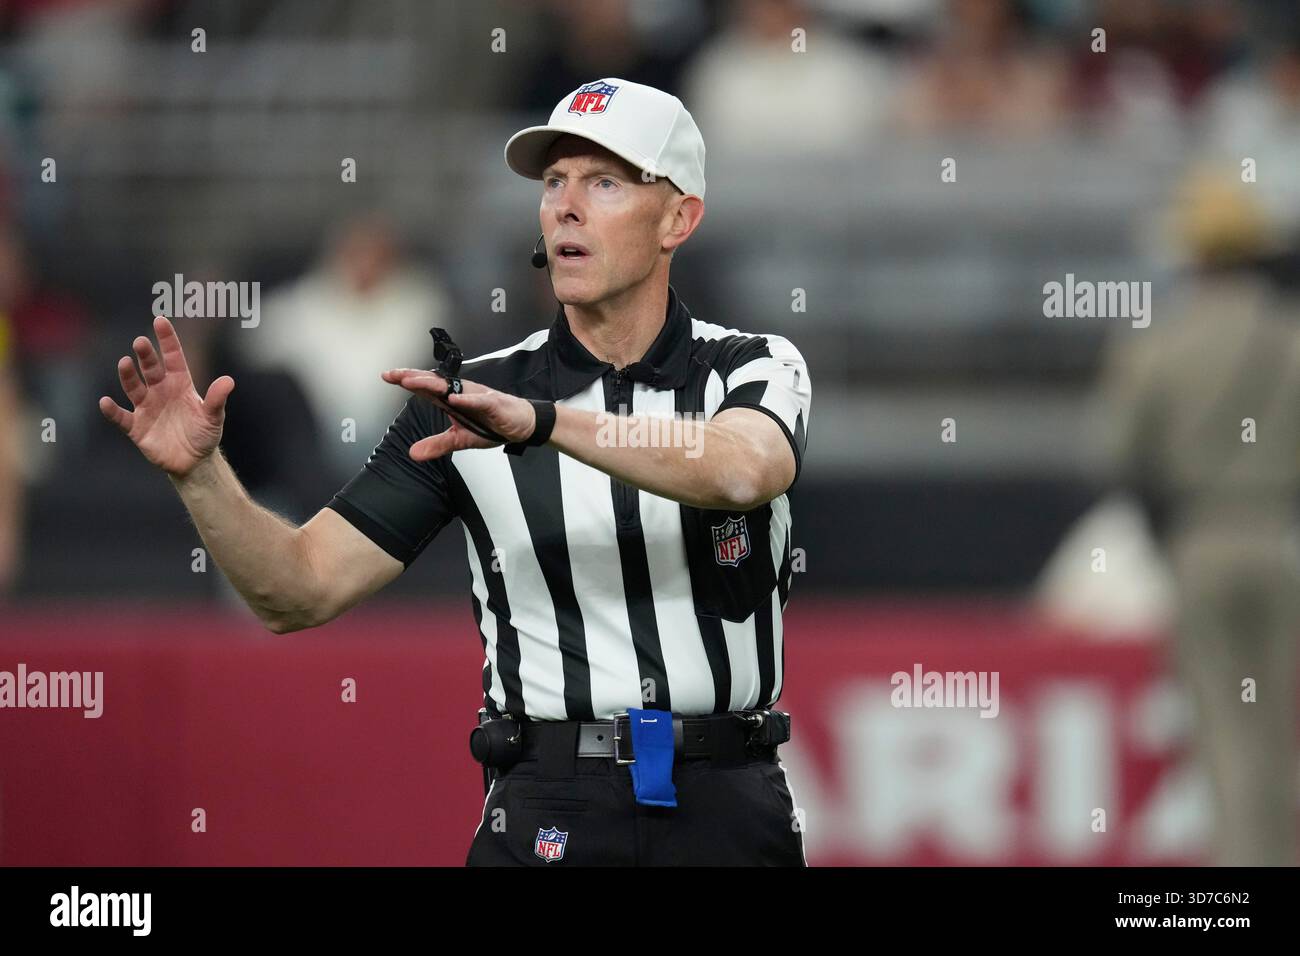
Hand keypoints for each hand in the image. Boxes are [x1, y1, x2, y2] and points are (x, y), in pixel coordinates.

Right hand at [98, 316, 234, 478]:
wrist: (194, 461)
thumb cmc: (204, 434)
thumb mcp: (214, 417)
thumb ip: (217, 399)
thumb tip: (229, 380)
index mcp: (180, 384)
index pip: (173, 357)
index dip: (167, 340)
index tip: (160, 320)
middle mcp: (160, 391)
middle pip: (151, 369)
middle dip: (145, 355)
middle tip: (140, 342)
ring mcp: (146, 407)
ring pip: (134, 387)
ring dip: (128, 376)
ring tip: (125, 363)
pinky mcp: (136, 427)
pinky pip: (121, 417)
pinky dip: (112, 411)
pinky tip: (106, 402)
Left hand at [381, 367, 536, 460]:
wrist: (521, 424)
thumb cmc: (493, 425)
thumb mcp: (460, 439)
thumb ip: (437, 444)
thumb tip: (413, 453)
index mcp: (451, 400)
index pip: (425, 388)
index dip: (406, 380)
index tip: (387, 376)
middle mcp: (461, 393)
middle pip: (433, 382)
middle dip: (412, 377)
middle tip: (393, 375)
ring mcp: (476, 397)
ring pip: (451, 387)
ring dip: (431, 384)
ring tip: (412, 382)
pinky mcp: (493, 404)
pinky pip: (479, 401)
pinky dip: (467, 400)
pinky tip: (454, 398)